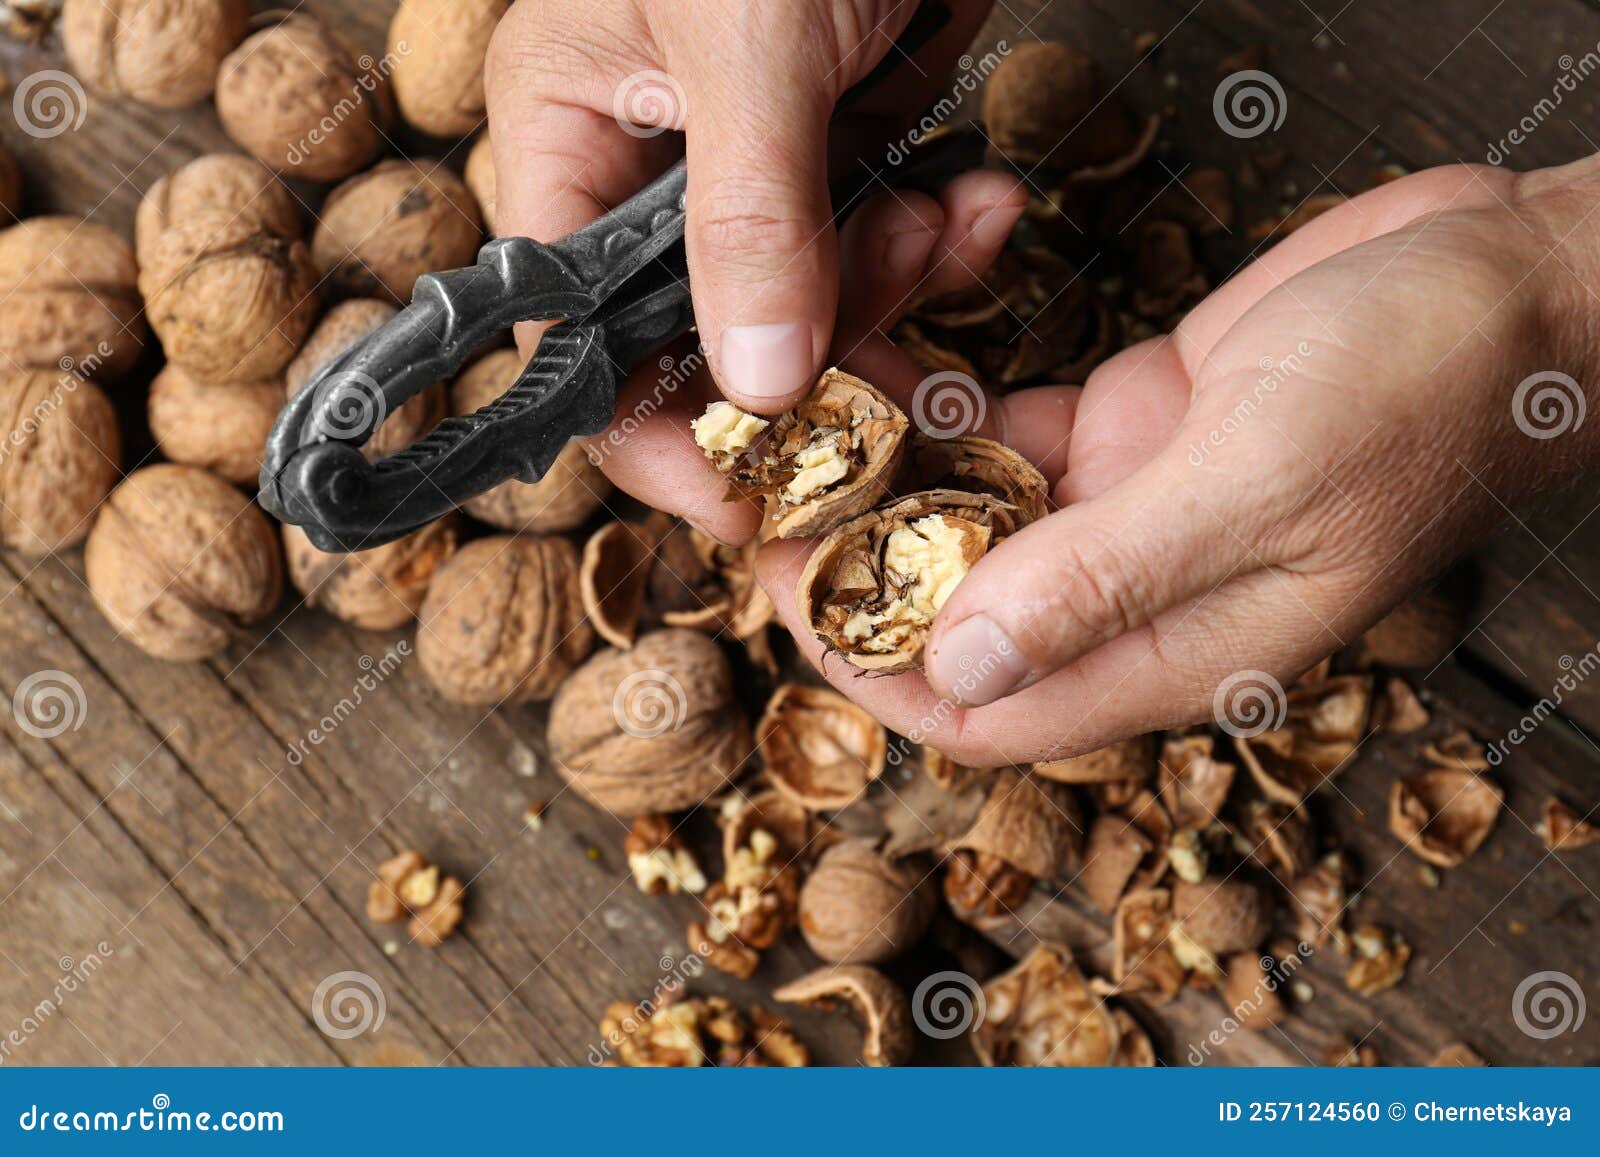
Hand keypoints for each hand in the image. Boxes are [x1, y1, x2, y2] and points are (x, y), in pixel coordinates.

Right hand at [485, 0, 1013, 539]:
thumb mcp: (752, 40)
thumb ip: (747, 214)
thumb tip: (751, 382)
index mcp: (566, 137)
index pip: (579, 340)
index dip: (654, 434)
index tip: (743, 494)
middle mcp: (645, 169)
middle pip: (704, 343)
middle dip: (811, 362)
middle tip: (895, 369)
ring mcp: (751, 169)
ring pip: (808, 306)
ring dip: (895, 289)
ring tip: (957, 226)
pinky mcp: (839, 152)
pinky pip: (880, 244)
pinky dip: (938, 239)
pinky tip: (983, 204)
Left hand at [760, 155, 1599, 765]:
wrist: (1512, 282)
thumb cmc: (1432, 388)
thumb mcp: (1261, 485)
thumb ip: (1109, 579)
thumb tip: (961, 662)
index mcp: (1176, 650)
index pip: (987, 713)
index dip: (876, 670)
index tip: (792, 594)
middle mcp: (1137, 595)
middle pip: (955, 618)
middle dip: (859, 565)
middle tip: (775, 492)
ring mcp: (1127, 511)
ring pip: (969, 522)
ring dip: (893, 482)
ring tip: (814, 424)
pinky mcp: (1127, 430)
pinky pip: (1006, 439)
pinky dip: (948, 412)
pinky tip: (893, 369)